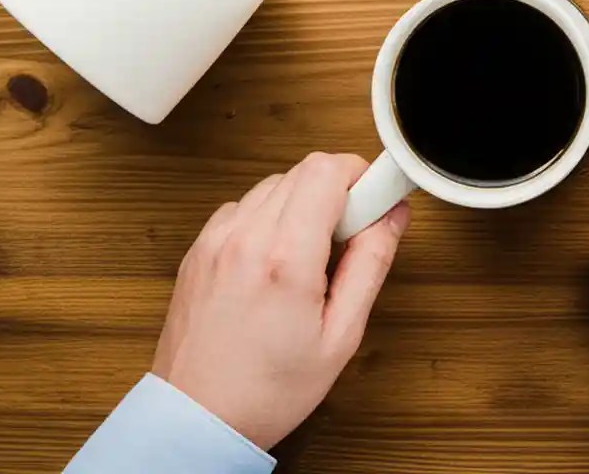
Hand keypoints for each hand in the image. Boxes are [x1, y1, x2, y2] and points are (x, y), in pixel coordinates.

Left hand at [152, 152, 409, 449]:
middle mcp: (244, 238)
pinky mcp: (198, 249)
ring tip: (311, 257)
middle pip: (304, 169)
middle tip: (350, 239)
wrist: (197, 418)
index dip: (362, 175)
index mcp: (285, 258)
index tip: (377, 201)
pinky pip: (244, 208)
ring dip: (302, 204)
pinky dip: (269, 219)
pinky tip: (276, 262)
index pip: (328, 170)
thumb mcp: (341, 335)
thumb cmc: (267, 390)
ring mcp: (215, 240)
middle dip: (338, 191)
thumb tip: (391, 216)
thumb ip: (371, 264)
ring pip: (274, 185)